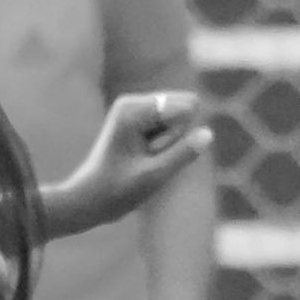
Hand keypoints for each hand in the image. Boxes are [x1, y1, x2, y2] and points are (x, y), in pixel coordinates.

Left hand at [59, 92, 213, 235]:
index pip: (185, 109)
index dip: (175, 138)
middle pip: (184, 110)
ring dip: (167, 144)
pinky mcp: (140, 120)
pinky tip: (143, 158)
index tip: (148, 154)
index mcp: (132, 108)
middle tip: (146, 157)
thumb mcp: (154, 176)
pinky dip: (163, 146)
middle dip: (173, 138)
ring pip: (179, 120)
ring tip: (142, 159)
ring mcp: (136, 109)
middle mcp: (133, 101)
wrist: (90, 198)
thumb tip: (209, 133)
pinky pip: (171, 127)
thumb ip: (183, 154)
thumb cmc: (117, 190)